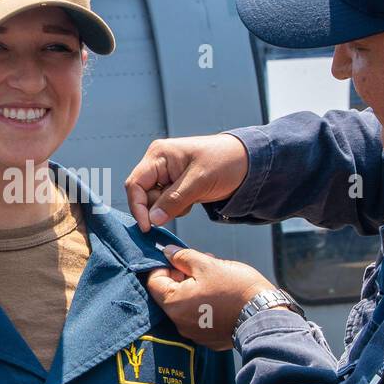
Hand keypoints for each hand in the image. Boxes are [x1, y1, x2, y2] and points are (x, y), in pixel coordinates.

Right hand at [124, 133, 249, 232]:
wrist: (247, 163)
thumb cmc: (225, 162)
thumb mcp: (199, 182)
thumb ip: (174, 200)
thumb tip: (153, 220)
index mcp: (159, 155)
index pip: (136, 184)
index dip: (138, 207)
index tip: (147, 227)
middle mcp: (158, 163)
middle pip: (143, 194)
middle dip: (158, 208)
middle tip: (182, 208)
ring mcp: (166, 175)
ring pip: (155, 202)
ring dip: (170, 209)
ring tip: (192, 199)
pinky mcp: (175, 185)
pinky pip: (166, 203)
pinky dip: (177, 208)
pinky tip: (193, 200)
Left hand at [145, 246, 274, 350]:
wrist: (265, 317)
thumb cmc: (236, 289)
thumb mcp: (208, 265)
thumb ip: (183, 257)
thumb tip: (168, 253)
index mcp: (174, 303)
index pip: (153, 282)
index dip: (164, 267)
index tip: (181, 260)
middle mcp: (179, 322)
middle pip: (170, 294)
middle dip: (183, 276)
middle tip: (202, 265)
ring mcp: (193, 333)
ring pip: (185, 305)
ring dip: (194, 289)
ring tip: (216, 278)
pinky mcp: (208, 338)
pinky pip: (198, 318)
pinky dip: (204, 305)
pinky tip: (221, 296)